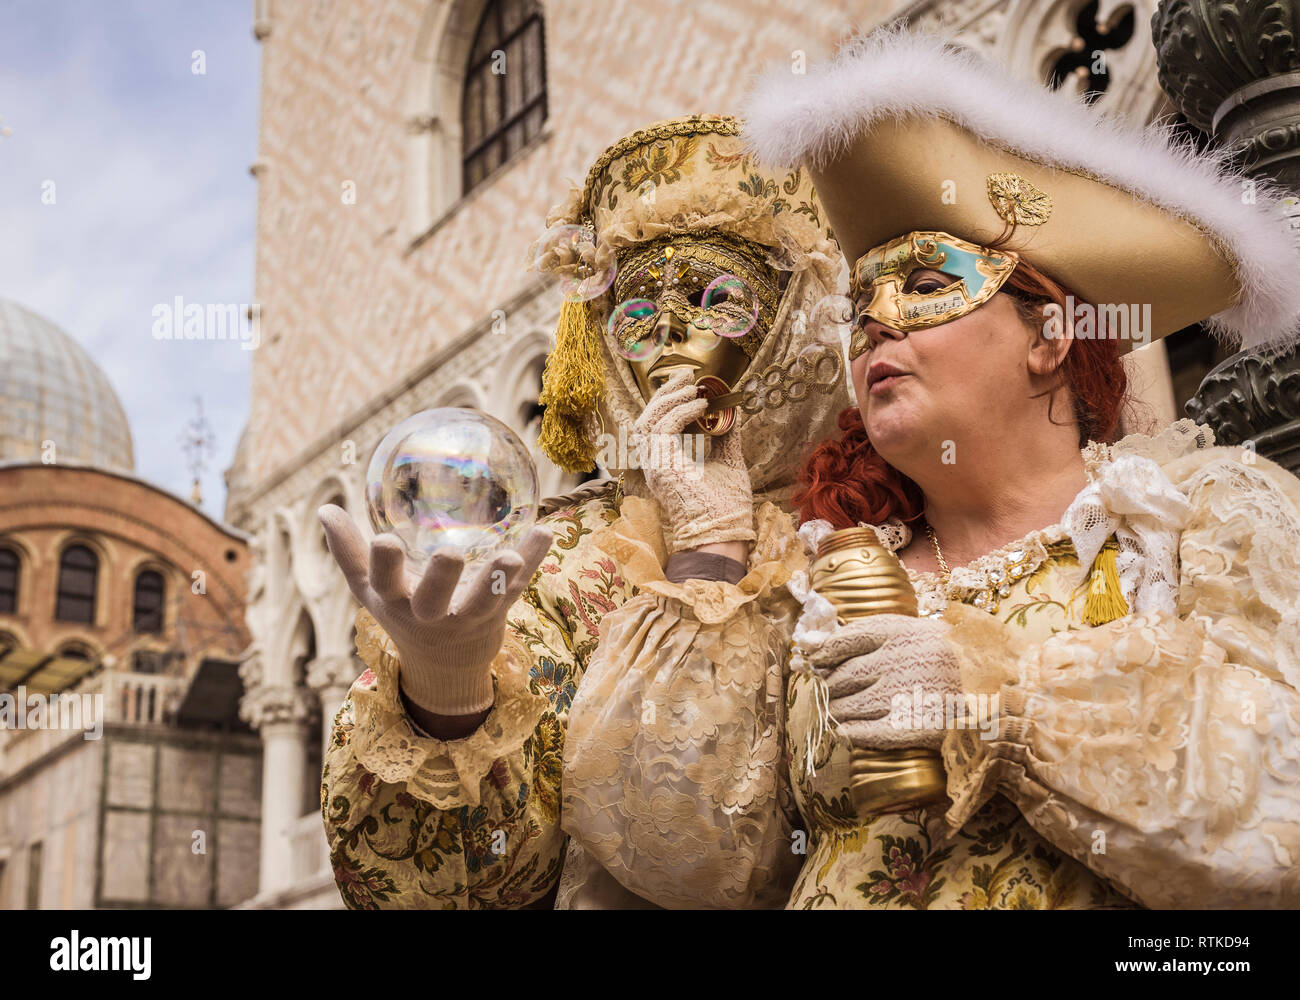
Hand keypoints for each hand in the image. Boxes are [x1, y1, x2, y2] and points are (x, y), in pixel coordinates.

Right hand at [318, 504, 551, 714]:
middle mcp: (431, 614)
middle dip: (440, 579)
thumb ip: (348, 552)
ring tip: (511, 555)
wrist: (445, 665)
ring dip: (498, 579)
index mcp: (396, 602)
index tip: (385, 539)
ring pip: (485, 601)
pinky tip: (544, 531)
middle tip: (449, 554)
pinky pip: (519, 586)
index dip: (383, 565)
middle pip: (433, 600)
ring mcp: (469, 617)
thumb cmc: (402, 613)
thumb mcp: (370, 589)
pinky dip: (534, 559)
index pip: (383, 584)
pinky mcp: (500, 613)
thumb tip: (323, 508)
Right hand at [632, 369, 754, 553]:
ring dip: (670, 399)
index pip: (657, 424)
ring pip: (648, 420)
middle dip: (666, 392)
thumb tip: (732, 409)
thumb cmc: (727, 506)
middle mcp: (655, 464)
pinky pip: (663, 427)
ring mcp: (655, 465)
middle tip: (688, 374)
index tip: (691, 383)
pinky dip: (680, 411)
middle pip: (647, 418)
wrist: (725, 532)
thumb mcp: (729, 460)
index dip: (670, 400)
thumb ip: (726, 436)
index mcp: (667, 464)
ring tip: (694, 387)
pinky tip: (701, 405)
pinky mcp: (661, 465)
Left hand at [805, 614, 960, 750]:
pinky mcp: (910, 729)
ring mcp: (902, 695)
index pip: (844, 640)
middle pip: (842, 677)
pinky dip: (850, 733)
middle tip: (833, 692)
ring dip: (839, 711)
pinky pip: (863, 733)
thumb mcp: (926, 633)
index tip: (815, 661)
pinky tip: (849, 732)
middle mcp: (896, 661)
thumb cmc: (965, 659)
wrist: (1009, 692)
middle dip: (832, 687)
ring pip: (848, 706)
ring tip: (843, 712)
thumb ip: (883, 636)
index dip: (825, 653)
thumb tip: (823, 647)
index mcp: (901, 632)